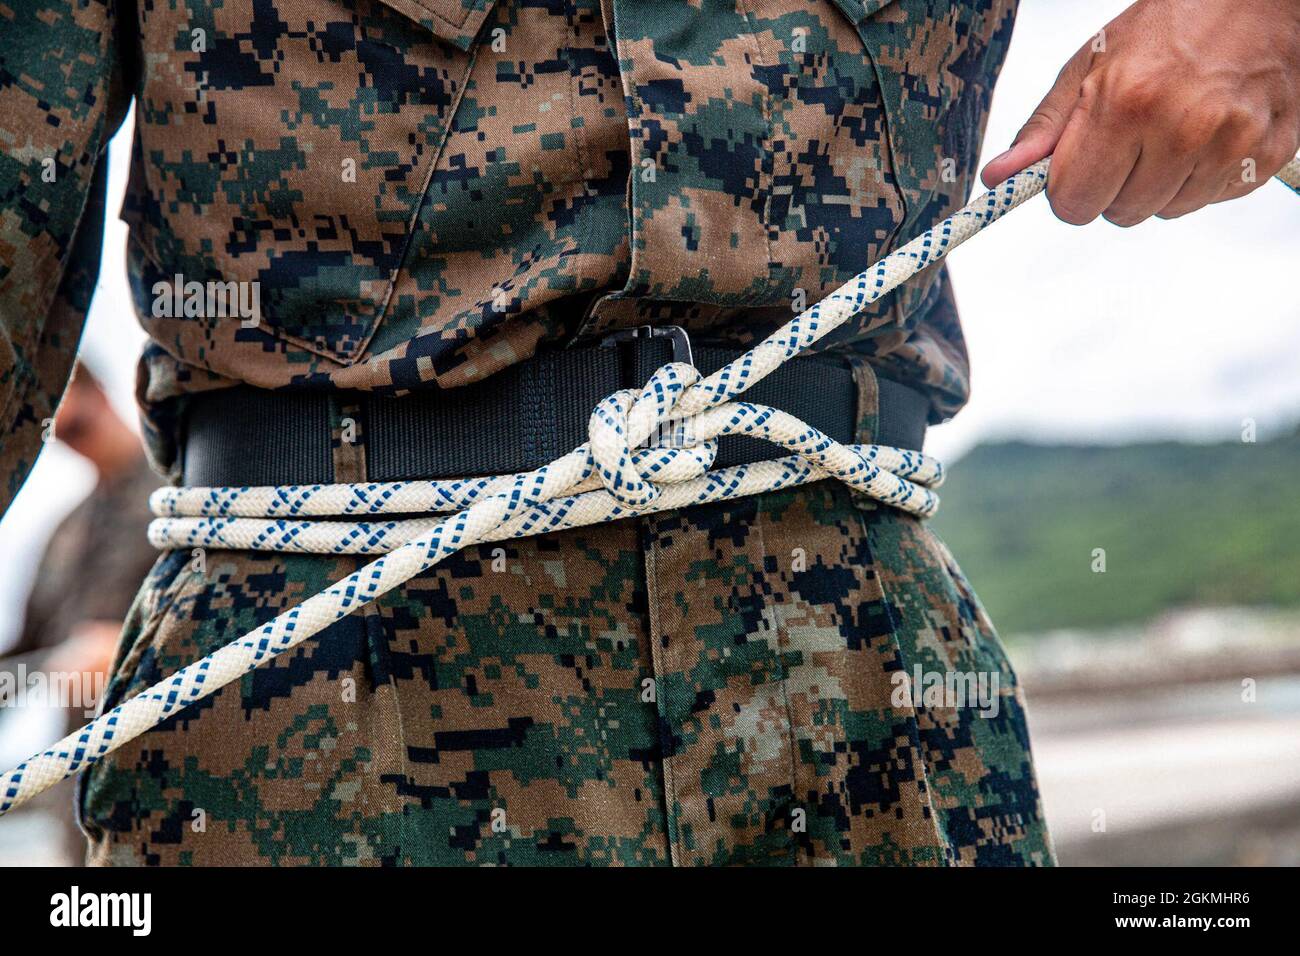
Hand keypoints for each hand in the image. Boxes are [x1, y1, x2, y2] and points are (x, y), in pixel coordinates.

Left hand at [981, 0, 1299, 225]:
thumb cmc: (1172, 25)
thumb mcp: (1090, 64)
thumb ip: (1044, 128)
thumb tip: (1000, 178)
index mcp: (1126, 103)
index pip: (1073, 203)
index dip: (1071, 188)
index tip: (1081, 166)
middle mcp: (1182, 128)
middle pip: (1119, 214)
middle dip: (1115, 185)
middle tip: (1132, 138)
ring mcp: (1231, 144)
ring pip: (1165, 212)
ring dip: (1160, 183)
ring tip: (1172, 130)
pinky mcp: (1266, 156)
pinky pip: (1210, 200)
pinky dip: (1202, 177)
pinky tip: (1207, 134)